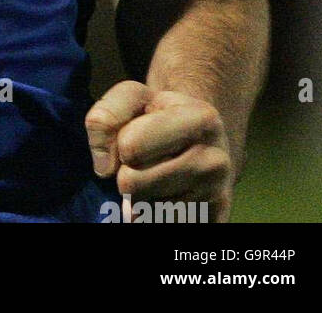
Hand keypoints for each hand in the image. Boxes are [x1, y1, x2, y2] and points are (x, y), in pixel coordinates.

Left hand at [86, 79, 233, 221]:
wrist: (203, 141)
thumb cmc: (160, 116)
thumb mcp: (133, 97)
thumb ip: (107, 114)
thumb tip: (104, 168)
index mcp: (200, 119)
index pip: (129, 146)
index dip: (121, 141)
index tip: (138, 133)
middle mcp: (215, 160)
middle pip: (131, 184)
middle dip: (127, 171)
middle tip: (146, 158)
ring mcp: (217, 195)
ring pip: (142, 210)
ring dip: (140, 194)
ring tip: (157, 174)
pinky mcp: (213, 220)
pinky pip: (158, 224)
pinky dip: (153, 212)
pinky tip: (167, 195)